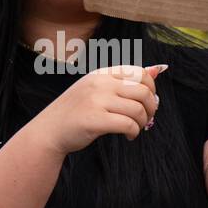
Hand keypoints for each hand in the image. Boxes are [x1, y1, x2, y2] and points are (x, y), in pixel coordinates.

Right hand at [29, 63, 163, 155]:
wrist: (49, 130)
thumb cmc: (76, 111)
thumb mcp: (97, 89)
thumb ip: (124, 81)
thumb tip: (157, 70)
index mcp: (102, 73)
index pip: (140, 73)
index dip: (151, 89)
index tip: (148, 102)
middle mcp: (100, 83)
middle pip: (143, 91)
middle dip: (152, 107)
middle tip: (147, 119)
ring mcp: (96, 101)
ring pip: (137, 109)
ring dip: (142, 123)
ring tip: (136, 129)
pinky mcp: (94, 120)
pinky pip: (127, 124)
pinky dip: (133, 132)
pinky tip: (129, 136)